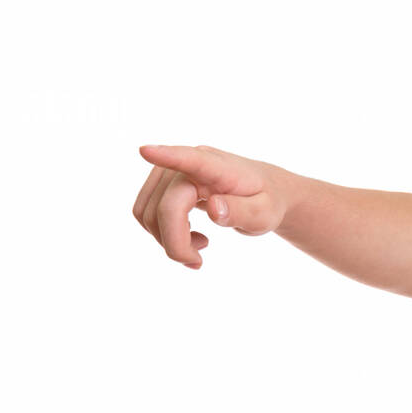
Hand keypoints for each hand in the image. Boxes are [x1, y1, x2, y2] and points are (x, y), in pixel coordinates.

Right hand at [133, 144, 286, 267]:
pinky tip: (189, 237)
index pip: (190, 159)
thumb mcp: (265, 214)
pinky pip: (145, 212)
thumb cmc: (266, 202)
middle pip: (164, 208)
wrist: (265, 191)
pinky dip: (161, 233)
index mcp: (217, 167)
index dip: (166, 156)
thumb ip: (241, 211)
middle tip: (198, 262)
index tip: (145, 151)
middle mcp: (188, 163)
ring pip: (147, 213)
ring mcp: (171, 171)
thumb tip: (213, 207)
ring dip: (166, 240)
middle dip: (175, 243)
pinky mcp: (162, 182)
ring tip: (199, 246)